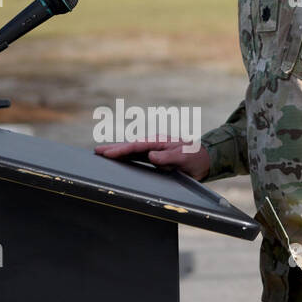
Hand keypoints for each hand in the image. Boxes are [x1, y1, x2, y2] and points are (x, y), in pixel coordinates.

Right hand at [94, 139, 210, 180]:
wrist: (205, 159)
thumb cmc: (195, 157)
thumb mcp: (184, 157)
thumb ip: (168, 156)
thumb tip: (150, 155)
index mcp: (158, 141)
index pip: (135, 146)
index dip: (121, 150)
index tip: (107, 153)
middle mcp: (153, 144)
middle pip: (129, 146)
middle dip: (113, 148)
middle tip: (96, 151)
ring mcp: (153, 150)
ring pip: (131, 151)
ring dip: (117, 152)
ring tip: (101, 153)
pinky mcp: (154, 156)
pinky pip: (137, 156)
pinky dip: (125, 157)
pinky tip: (118, 160)